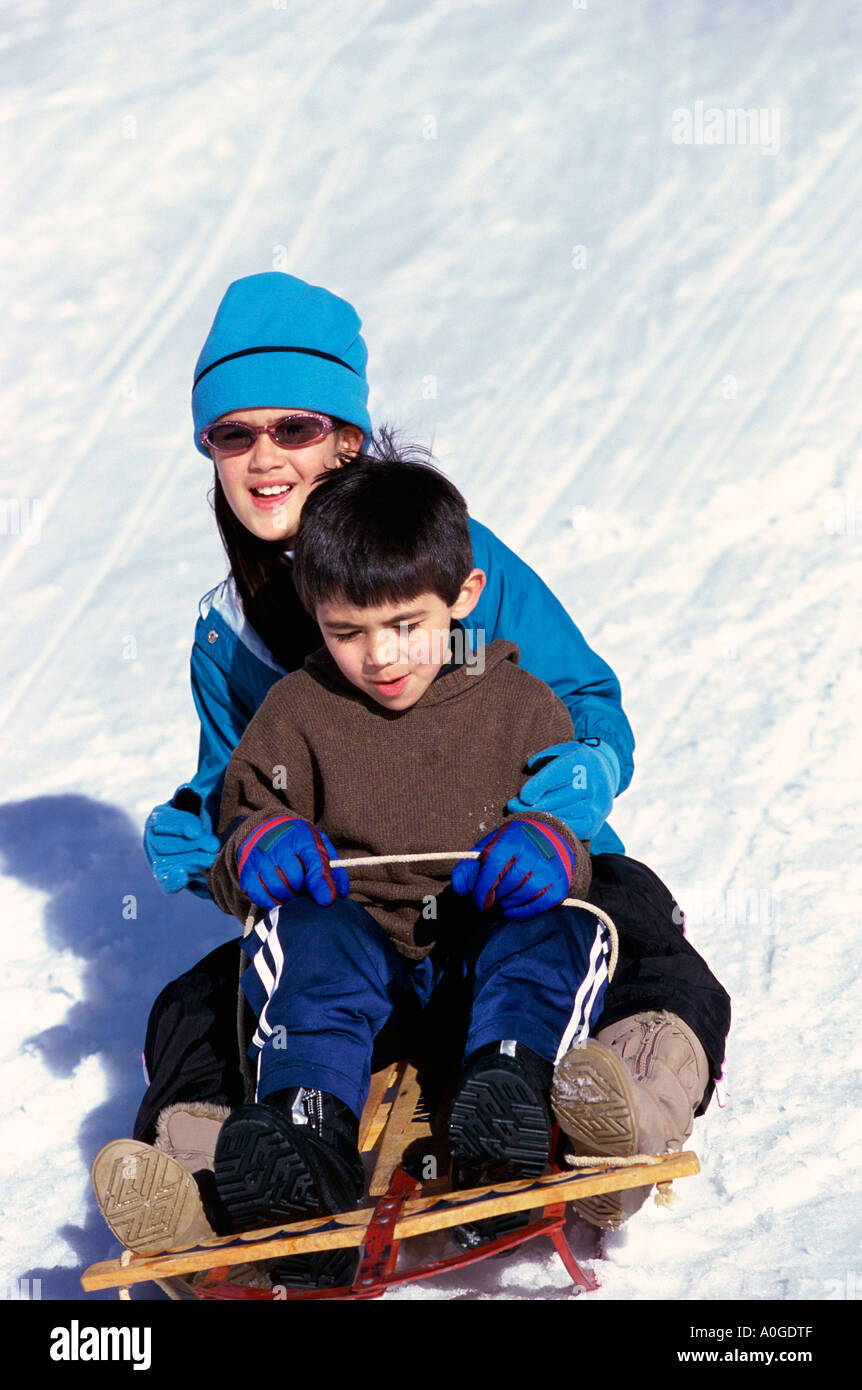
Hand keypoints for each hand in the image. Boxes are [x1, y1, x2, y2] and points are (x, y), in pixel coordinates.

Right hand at [144, 794, 220, 893]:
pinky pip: (164, 881)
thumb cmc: (194, 820)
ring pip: (170, 861)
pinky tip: (181, 877)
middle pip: (167, 844)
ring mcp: (156, 858)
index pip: (163, 820)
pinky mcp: (164, 875)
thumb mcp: (192, 805)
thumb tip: (189, 790)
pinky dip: (172, 881)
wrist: (196, 841)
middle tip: (213, 845)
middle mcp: (151, 839)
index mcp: (157, 818)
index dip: (181, 824)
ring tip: (211, 857)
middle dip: (193, 844)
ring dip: (193, 860)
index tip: (197, 830)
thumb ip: (189, 797)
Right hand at [237, 816, 348, 909]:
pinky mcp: (247, 872)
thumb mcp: (318, 846)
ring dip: (289, 897)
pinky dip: (272, 901)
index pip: (314, 864)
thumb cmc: (297, 842)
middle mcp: (278, 847)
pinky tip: (278, 895)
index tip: (327, 900)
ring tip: (293, 891)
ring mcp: (260, 859)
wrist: (265, 828)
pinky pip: (261, 896)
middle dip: (304, 891)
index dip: (321, 885)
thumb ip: (331, 868)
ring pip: (278, 890)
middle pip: (295, 881)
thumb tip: (340, 893)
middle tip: (306, 890)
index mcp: (302, 838)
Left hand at [451, 816, 574, 920]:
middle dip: (495, 894)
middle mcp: (533, 853)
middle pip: (505, 886)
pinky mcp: (559, 885)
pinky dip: (521, 910)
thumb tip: (459, 888)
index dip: (482, 889)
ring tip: (506, 894)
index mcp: (512, 840)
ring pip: (519, 898)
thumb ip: (470, 866)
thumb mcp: (488, 847)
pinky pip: (535, 906)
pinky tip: (515, 903)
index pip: (493, 870)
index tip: (479, 899)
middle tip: (495, 892)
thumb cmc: (513, 845)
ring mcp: (549, 870)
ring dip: (507, 902)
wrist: (549, 837)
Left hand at [507, 739, 619, 841]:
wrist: (606, 774)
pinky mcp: (595, 822)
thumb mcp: (561, 751)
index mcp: (580, 760)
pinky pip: (569, 830)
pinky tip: (543, 824)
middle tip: (513, 806)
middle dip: (528, 806)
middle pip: (552, 800)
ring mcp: (596, 805)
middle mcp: (591, 783)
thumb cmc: (574, 763)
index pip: (553, 777)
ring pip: (558, 816)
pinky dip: (554, 828)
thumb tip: (528, 767)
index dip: (534, 789)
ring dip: (537, 818)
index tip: (522, 797)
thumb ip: (543, 758)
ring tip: (523, 816)